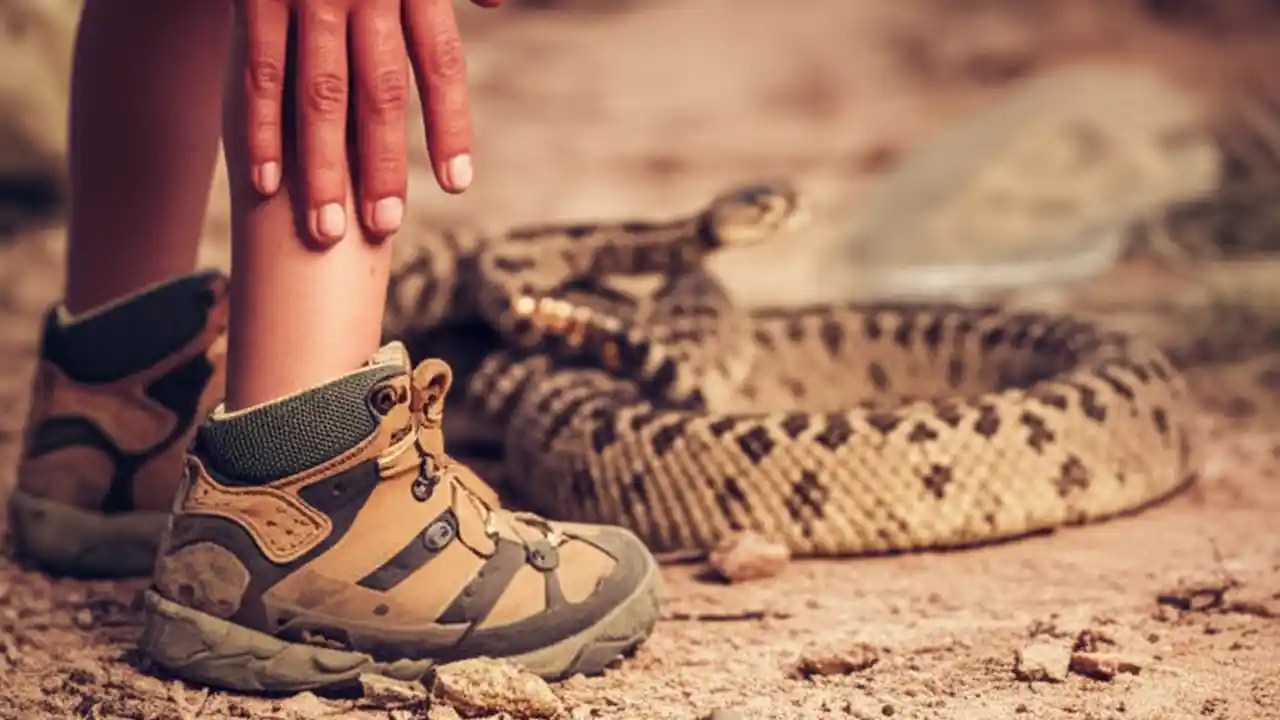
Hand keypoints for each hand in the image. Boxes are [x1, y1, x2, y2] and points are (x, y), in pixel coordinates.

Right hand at [237, 0, 502, 243]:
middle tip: (385, 227)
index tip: (456, 184)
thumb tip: (505, 5)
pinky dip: (261, 128)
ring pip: (317, 94)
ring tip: (326, 230)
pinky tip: (267, 182)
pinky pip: (259, 71)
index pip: (439, 65)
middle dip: (382, 164)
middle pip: (379, 92)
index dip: (449, 126)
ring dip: (321, 167)